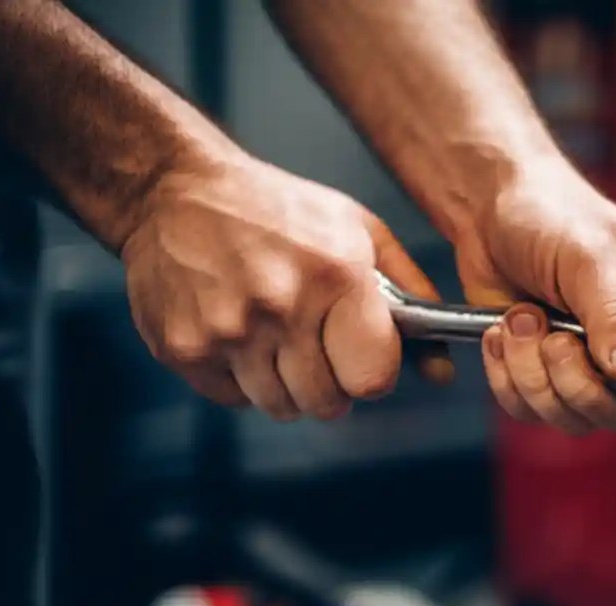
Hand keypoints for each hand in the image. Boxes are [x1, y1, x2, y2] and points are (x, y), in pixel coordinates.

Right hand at [121, 156, 448, 420]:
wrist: (173, 189)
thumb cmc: (278, 210)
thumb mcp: (358, 231)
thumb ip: (410, 296)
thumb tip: (442, 371)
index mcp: (335, 276)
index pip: (373, 377)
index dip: (373, 374)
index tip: (362, 356)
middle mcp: (281, 307)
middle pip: (327, 402)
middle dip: (331, 385)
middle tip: (318, 349)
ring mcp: (229, 331)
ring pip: (281, 407)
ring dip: (287, 385)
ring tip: (278, 339)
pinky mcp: (185, 348)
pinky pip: (235, 398)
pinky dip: (243, 380)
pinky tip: (240, 335)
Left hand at [459, 160, 615, 433]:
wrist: (492, 211)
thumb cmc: (554, 215)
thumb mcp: (590, 258)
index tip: (611, 367)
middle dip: (576, 382)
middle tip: (552, 334)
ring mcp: (592, 369)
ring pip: (574, 418)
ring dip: (533, 374)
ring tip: (522, 317)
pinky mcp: (547, 378)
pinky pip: (532, 412)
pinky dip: (507, 377)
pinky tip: (502, 332)